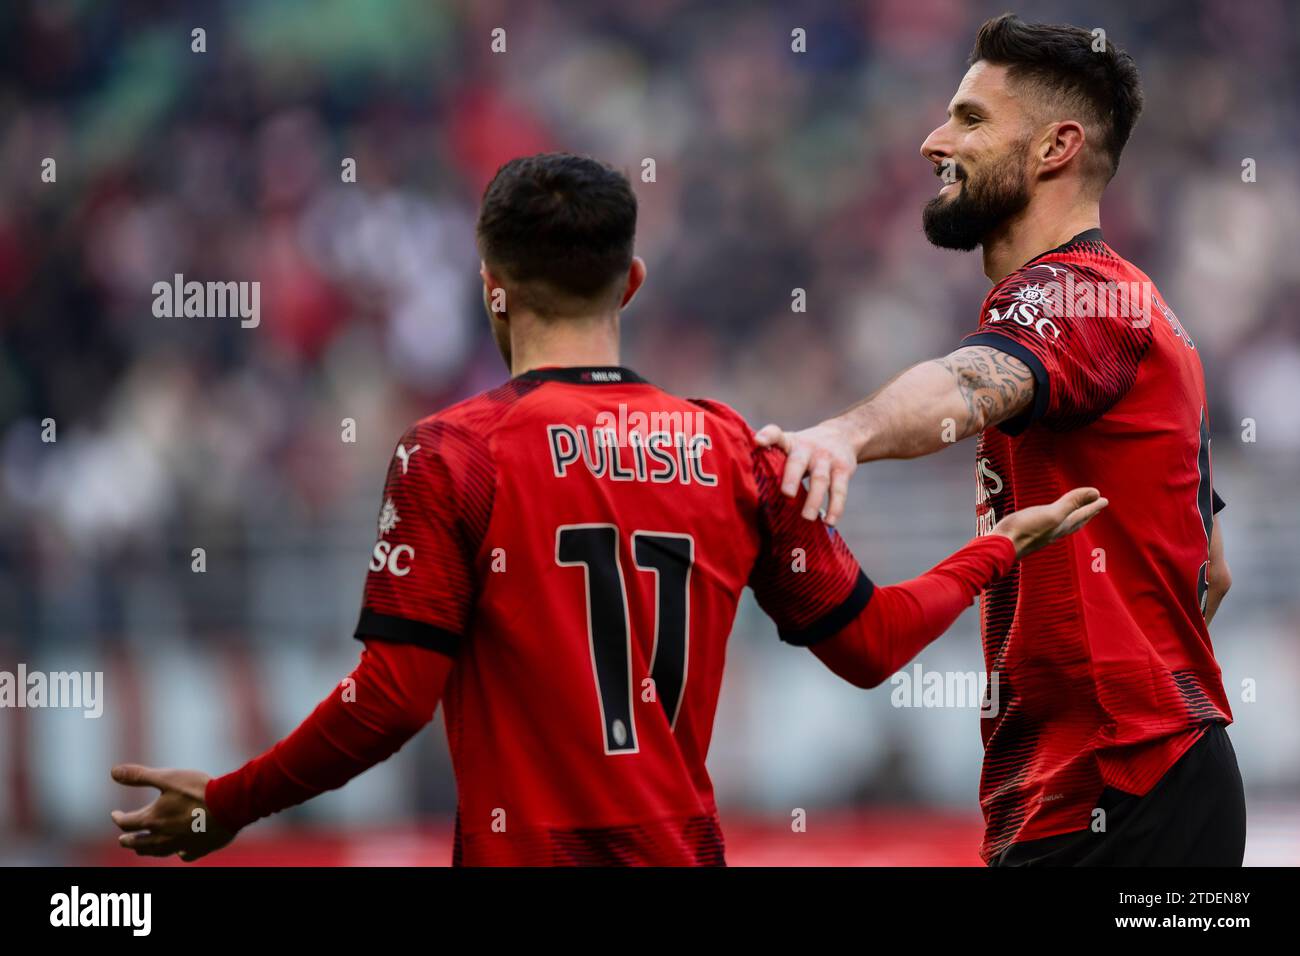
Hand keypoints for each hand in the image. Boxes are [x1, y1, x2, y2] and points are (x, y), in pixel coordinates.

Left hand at [110, 764, 235, 861]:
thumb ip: (139, 775)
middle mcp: (162, 837)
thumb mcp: (167, 777)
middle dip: (128, 839)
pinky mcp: (199, 848)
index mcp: (152, 819)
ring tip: (142, 847)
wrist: (230, 804)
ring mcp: (180, 845)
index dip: (117, 818)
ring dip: (146, 849)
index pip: (126, 823)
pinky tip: (179, 849)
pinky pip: (184, 855)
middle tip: (124, 837)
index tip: (115, 814)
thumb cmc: (198, 789)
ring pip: (157, 852)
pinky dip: (178, 852)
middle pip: (137, 843)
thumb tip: (113, 771)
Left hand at [754, 418, 859, 524]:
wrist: (843, 435)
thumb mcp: (789, 445)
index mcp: (790, 442)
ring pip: (821, 479)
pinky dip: (835, 507)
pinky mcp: (843, 469)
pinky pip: (839, 490)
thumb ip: (773, 461)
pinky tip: (829, 522)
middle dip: (792, 477)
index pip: (776, 434)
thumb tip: (748, 488)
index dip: (767, 436)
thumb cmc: (806, 448)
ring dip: (814, 499)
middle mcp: (808, 448)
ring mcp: (827, 458)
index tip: (757, 441)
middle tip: (786, 494)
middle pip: (799, 462)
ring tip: (807, 517)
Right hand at [992, 487, 1107, 558]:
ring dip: (1074, 517)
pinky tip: (1049, 521)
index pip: (1082, 513)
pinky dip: (1056, 520)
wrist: (1002, 546)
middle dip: (1087, 513)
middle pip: (1076, 521)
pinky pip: (1050, 525)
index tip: (1102, 498)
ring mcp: (1042, 533)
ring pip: (1064, 524)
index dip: (1093, 505)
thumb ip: (1072, 503)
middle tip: (1096, 506)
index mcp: (1062, 525)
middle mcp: (1055, 531)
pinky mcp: (1030, 534)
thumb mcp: (1052, 514)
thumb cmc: (1026, 529)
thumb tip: (1096, 493)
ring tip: (1078, 513)